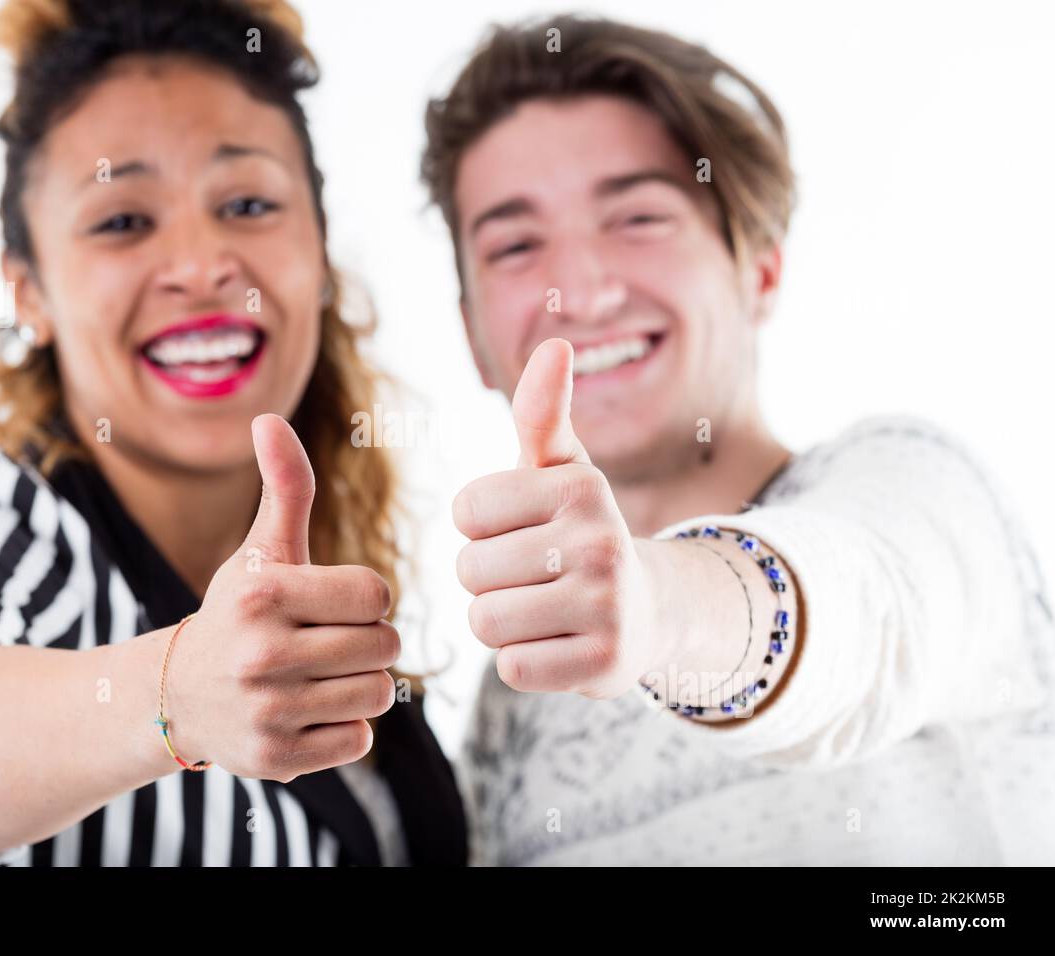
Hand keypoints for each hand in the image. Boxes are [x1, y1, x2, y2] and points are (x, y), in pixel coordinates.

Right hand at [169, 414, 398, 781]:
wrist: (177, 695)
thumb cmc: (237, 612)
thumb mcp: (261, 550)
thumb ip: (284, 485)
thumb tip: (268, 418)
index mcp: (263, 595)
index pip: (378, 596)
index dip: (365, 599)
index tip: (331, 604)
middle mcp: (261, 654)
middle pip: (384, 648)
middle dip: (366, 643)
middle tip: (325, 643)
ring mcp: (267, 712)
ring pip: (376, 695)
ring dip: (359, 685)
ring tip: (320, 676)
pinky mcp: (275, 759)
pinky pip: (358, 741)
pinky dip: (343, 728)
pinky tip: (307, 712)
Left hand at [454, 338, 659, 697]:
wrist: (647, 611)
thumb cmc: (578, 531)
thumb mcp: (561, 470)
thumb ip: (541, 412)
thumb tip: (555, 341)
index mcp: (581, 487)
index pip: (466, 510)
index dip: (481, 527)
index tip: (521, 529)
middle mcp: (601, 541)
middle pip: (471, 570)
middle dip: (488, 580)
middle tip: (533, 578)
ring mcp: (607, 606)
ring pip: (486, 622)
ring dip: (500, 623)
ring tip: (541, 611)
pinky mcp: (605, 665)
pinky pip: (511, 669)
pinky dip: (523, 663)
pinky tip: (557, 646)